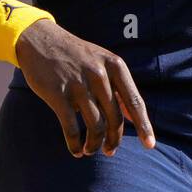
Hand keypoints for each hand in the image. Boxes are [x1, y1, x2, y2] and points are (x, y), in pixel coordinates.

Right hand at [15, 19, 155, 156]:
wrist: (40, 40)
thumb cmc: (77, 55)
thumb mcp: (103, 62)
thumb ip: (118, 87)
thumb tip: (135, 118)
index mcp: (115, 66)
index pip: (135, 101)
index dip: (144, 125)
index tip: (150, 144)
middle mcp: (100, 75)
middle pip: (115, 118)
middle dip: (115, 139)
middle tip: (110, 151)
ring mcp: (79, 85)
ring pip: (96, 126)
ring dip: (94, 144)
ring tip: (91, 150)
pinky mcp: (58, 95)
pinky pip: (71, 128)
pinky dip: (75, 144)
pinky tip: (76, 150)